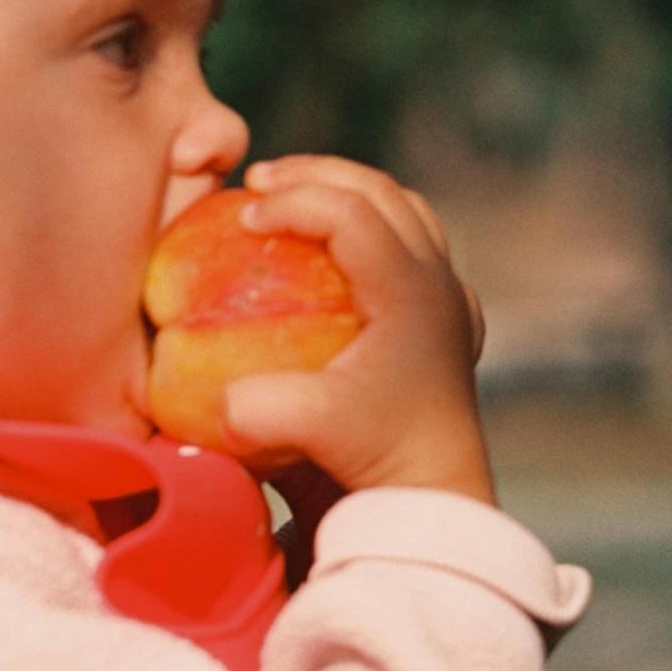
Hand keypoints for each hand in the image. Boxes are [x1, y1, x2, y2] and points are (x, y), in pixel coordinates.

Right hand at [221, 155, 494, 504]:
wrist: (434, 495)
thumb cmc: (376, 459)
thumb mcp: (312, 433)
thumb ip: (260, 412)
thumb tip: (223, 398)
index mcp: (410, 290)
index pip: (351, 211)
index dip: (294, 200)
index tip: (245, 216)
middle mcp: (437, 283)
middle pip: (379, 191)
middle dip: (315, 175)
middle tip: (258, 181)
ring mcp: (447, 299)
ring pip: (404, 210)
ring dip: (347, 192)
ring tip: (294, 196)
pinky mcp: (445, 321)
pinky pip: (414, 245)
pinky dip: (371, 227)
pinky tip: (337, 252)